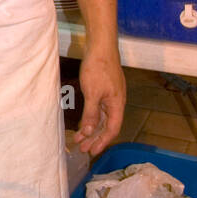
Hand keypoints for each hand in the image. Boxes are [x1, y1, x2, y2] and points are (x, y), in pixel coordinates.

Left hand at [74, 43, 125, 157]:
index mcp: (117, 105)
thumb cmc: (98, 68)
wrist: (100, 46)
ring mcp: (110, 96)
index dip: (102, 142)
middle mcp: (116, 102)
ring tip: (79, 139)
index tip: (91, 151)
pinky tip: (83, 122)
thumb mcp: (92, 93)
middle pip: (107, 126)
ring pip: (102, 118)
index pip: (112, 129)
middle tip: (82, 149)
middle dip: (95, 138)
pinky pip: (99, 109)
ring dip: (92, 129)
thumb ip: (91, 114)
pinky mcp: (104, 90)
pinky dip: (91, 118)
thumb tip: (89, 132)